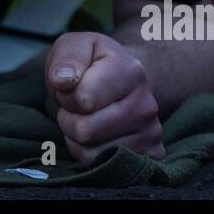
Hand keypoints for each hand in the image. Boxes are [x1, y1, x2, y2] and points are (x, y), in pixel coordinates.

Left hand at [46, 31, 164, 161]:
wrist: (121, 80)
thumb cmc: (92, 63)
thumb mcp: (75, 46)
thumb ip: (67, 56)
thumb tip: (63, 80)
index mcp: (131, 71)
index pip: (82, 98)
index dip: (65, 94)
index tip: (72, 86)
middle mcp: (147, 104)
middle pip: (85, 130)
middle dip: (68, 118)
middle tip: (77, 106)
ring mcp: (151, 133)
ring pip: (91, 153)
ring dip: (77, 138)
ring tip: (87, 118)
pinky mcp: (149, 156)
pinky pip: (102, 167)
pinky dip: (90, 155)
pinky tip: (98, 136)